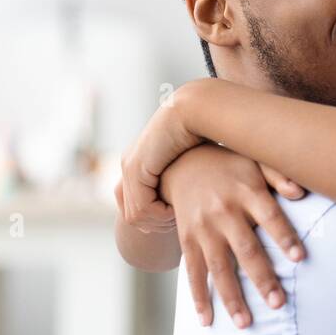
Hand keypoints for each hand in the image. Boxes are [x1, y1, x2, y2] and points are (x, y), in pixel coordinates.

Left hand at [119, 87, 204, 233]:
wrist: (197, 109)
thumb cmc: (206, 132)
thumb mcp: (193, 162)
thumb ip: (186, 178)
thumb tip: (194, 196)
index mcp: (140, 161)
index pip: (134, 204)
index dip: (155, 217)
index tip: (176, 217)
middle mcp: (129, 164)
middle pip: (131, 213)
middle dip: (154, 224)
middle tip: (175, 223)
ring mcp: (129, 167)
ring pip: (134, 215)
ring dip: (158, 222)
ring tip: (177, 216)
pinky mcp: (136, 169)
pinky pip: (141, 208)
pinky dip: (159, 214)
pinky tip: (176, 208)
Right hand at [160, 144, 307, 328]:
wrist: (181, 163)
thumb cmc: (230, 166)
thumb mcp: (255, 161)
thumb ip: (280, 175)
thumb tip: (302, 190)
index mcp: (247, 192)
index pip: (270, 216)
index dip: (284, 237)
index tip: (300, 259)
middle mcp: (224, 212)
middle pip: (246, 249)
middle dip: (262, 278)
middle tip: (278, 304)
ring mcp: (203, 229)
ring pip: (219, 267)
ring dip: (232, 297)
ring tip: (245, 323)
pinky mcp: (187, 240)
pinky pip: (193, 272)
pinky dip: (199, 297)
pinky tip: (207, 320)